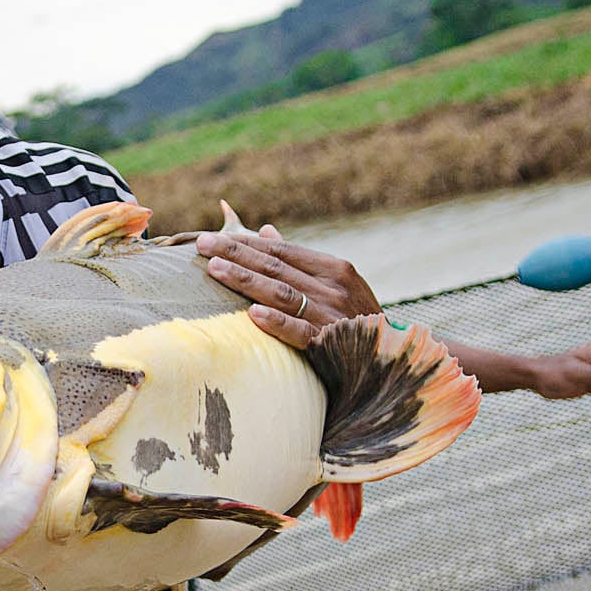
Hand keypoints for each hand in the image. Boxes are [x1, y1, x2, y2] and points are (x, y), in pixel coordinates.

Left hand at [195, 225, 380, 347]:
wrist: (388, 359)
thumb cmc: (352, 317)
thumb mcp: (334, 284)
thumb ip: (298, 260)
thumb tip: (265, 231)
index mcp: (333, 268)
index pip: (281, 252)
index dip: (245, 244)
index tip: (211, 239)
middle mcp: (333, 287)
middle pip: (276, 268)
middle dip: (236, 255)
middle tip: (202, 246)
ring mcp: (332, 315)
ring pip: (281, 294)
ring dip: (246, 280)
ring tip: (215, 269)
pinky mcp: (330, 344)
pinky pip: (299, 331)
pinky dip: (277, 322)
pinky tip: (253, 314)